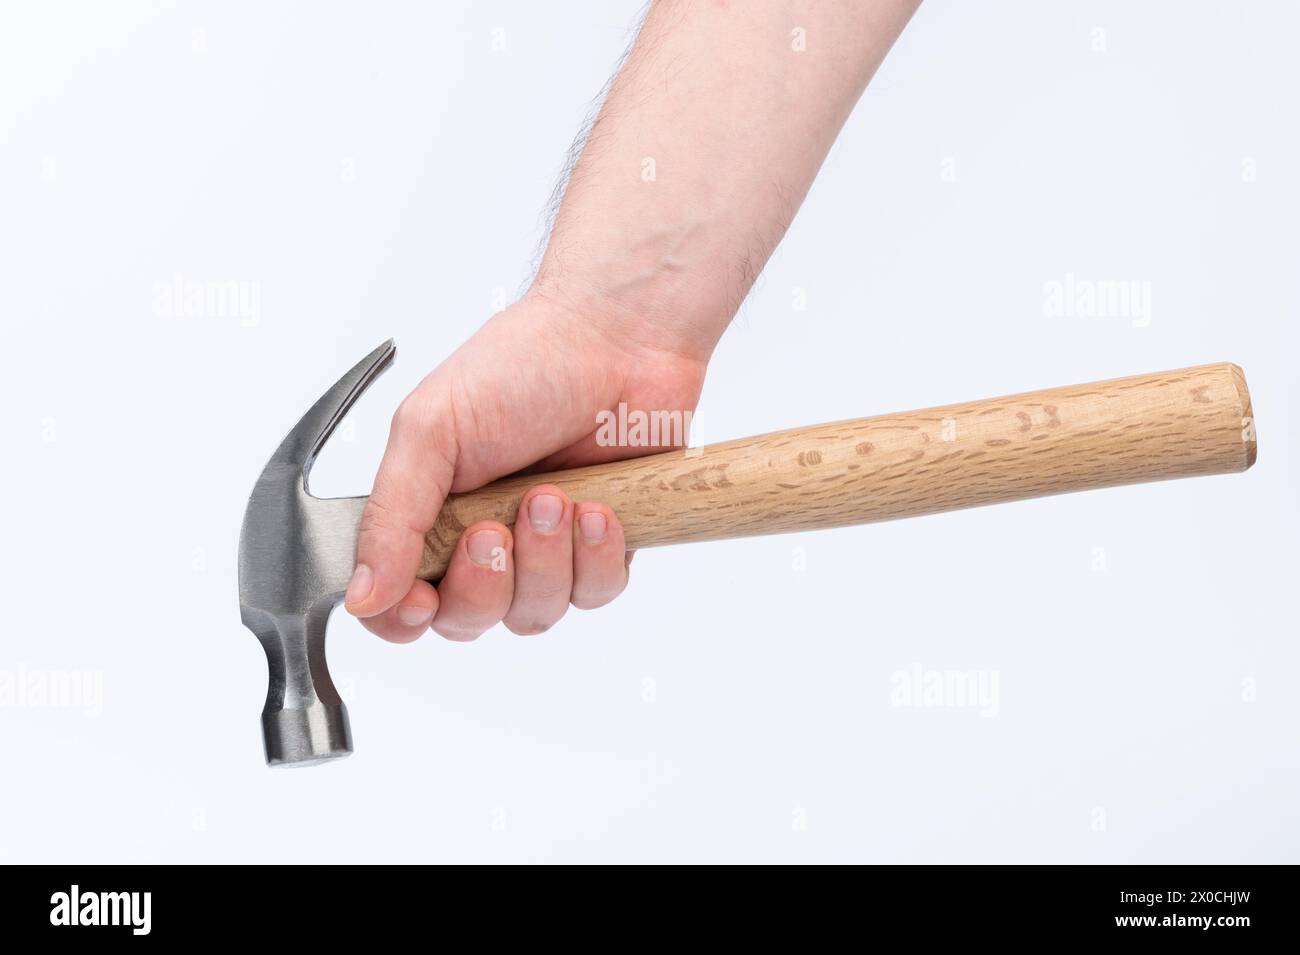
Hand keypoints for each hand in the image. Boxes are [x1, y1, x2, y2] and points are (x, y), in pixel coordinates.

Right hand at [343, 288, 706, 641]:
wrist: (616, 340)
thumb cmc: (521, 366)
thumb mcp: (430, 432)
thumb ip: (391, 518)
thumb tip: (359, 595)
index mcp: (427, 515)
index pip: (397, 605)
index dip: (405, 618)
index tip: (424, 601)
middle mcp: (481, 540)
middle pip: (466, 621)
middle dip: (485, 581)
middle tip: (495, 528)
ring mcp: (544, 549)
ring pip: (534, 614)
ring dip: (546, 560)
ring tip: (555, 496)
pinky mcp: (602, 549)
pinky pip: (595, 593)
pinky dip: (597, 556)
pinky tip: (600, 509)